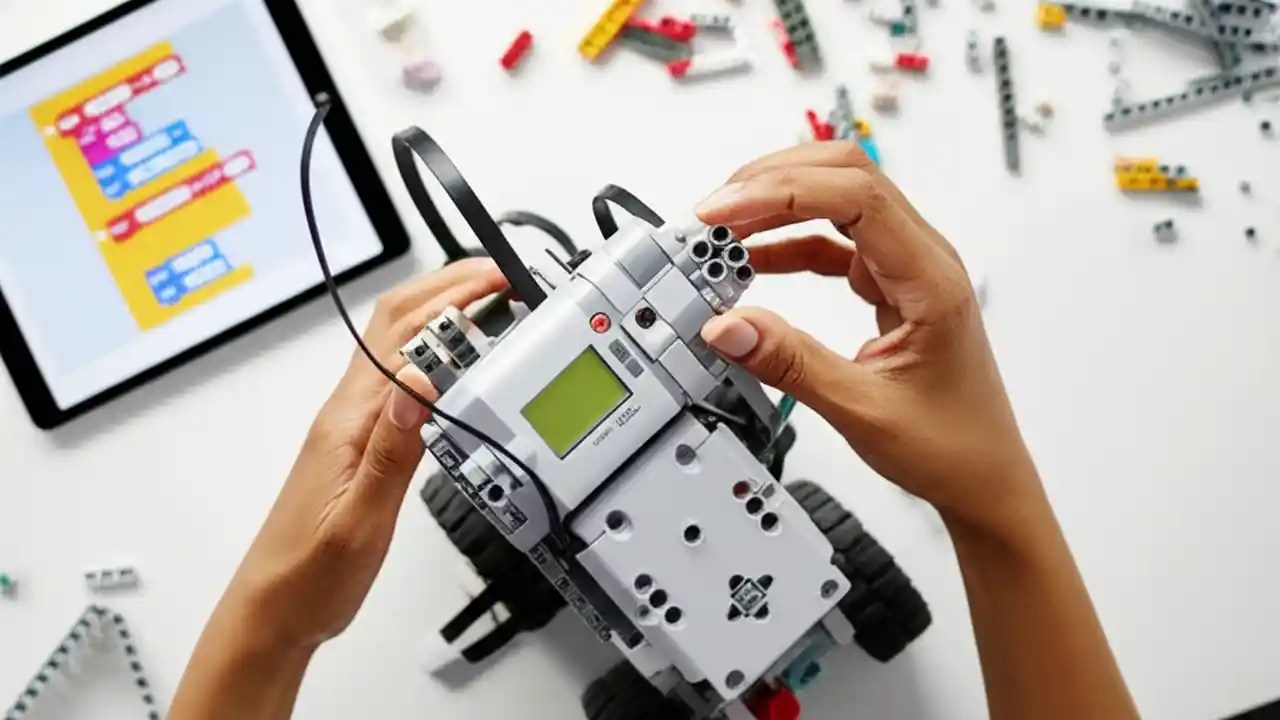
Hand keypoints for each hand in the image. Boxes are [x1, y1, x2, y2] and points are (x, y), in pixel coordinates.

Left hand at [220, 258, 507, 649]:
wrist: (275, 608)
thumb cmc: (311, 573)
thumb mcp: (361, 519)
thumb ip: (393, 448)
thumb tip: (420, 380)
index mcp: (350, 421)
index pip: (403, 338)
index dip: (452, 300)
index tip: (496, 284)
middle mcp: (348, 411)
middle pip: (395, 322)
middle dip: (447, 287)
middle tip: (499, 275)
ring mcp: (352, 423)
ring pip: (396, 344)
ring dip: (439, 312)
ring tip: (484, 301)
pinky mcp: (361, 441)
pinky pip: (396, 378)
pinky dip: (431, 353)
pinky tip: (454, 363)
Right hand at [696, 142, 1039, 534]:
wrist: (983, 475)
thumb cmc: (950, 444)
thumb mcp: (861, 409)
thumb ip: (791, 364)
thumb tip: (730, 326)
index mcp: (930, 279)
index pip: (856, 197)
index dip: (782, 191)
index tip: (726, 211)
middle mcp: (923, 260)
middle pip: (847, 176)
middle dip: (775, 179)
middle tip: (716, 209)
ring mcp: (906, 268)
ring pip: (838, 200)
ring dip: (778, 204)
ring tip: (724, 229)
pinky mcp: (889, 284)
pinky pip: (833, 242)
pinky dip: (788, 241)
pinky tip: (753, 258)